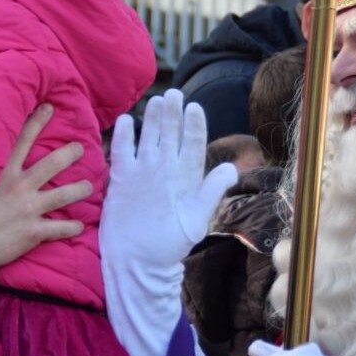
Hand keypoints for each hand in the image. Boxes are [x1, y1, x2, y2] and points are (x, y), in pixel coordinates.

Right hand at [0, 104, 88, 267]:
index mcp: (2, 173)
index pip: (22, 140)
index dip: (37, 122)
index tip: (49, 108)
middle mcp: (20, 187)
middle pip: (53, 163)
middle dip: (70, 153)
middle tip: (80, 148)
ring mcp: (29, 209)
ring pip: (64, 195)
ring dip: (80, 189)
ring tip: (89, 186)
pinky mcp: (34, 232)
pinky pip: (60, 229)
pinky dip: (72, 228)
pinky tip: (79, 226)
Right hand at [100, 89, 237, 355]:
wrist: (140, 261)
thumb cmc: (172, 244)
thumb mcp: (198, 219)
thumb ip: (212, 192)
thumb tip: (232, 170)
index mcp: (186, 176)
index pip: (193, 142)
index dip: (194, 124)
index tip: (195, 107)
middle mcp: (165, 169)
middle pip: (170, 133)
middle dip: (173, 113)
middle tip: (174, 94)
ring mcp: (143, 172)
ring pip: (148, 137)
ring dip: (152, 119)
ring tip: (156, 101)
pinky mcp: (122, 179)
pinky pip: (122, 151)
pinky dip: (123, 136)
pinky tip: (125, 121)